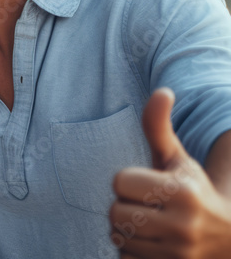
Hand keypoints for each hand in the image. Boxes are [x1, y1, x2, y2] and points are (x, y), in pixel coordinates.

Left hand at [110, 88, 230, 257]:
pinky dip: (133, 253)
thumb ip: (158, 128)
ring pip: (118, 238)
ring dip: (129, 232)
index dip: (129, 182)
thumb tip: (161, 91)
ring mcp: (177, 254)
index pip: (119, 182)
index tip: (150, 186)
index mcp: (183, 192)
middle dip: (126, 207)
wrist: (227, 239)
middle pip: (114, 212)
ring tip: (154, 226)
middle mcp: (183, 226)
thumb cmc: (192, 190)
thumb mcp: (177, 159)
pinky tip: (155, 246)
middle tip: (149, 207)